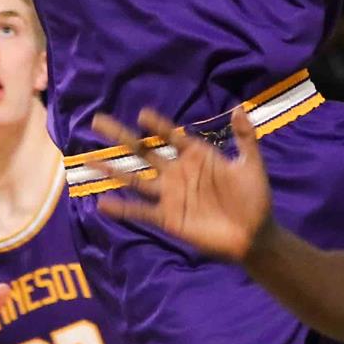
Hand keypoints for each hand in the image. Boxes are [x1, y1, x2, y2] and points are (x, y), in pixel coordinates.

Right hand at [91, 105, 272, 262]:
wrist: (255, 235)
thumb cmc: (254, 197)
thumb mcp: (252, 164)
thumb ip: (245, 137)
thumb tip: (237, 108)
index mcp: (195, 155)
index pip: (170, 135)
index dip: (157, 124)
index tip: (142, 114)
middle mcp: (177, 172)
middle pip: (143, 150)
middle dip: (120, 136)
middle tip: (97, 120)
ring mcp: (170, 195)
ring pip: (135, 179)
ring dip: (112, 170)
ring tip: (88, 160)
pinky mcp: (168, 218)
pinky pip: (140, 211)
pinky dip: (122, 209)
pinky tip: (103, 203)